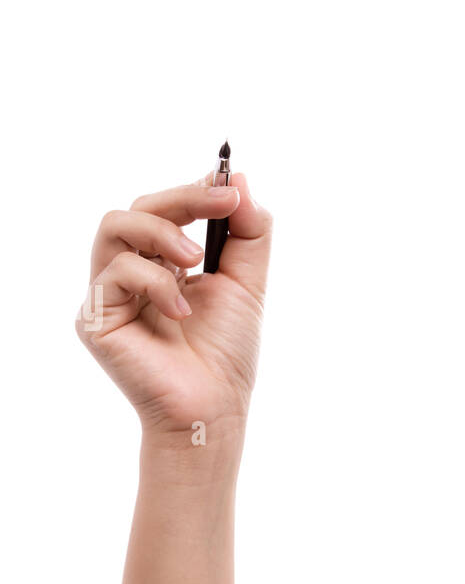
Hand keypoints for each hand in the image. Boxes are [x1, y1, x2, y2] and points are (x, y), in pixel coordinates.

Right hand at [76, 174, 271, 444]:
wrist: (214, 404)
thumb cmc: (226, 349)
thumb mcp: (248, 278)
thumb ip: (249, 230)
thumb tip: (241, 180)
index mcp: (163, 260)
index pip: (167, 207)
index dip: (196, 189)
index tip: (230, 185)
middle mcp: (130, 270)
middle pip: (139, 207)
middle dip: (185, 198)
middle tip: (223, 204)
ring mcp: (108, 293)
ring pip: (115, 225)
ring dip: (163, 232)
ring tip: (195, 260)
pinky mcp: (95, 318)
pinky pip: (117, 273)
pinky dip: (157, 282)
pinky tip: (180, 310)